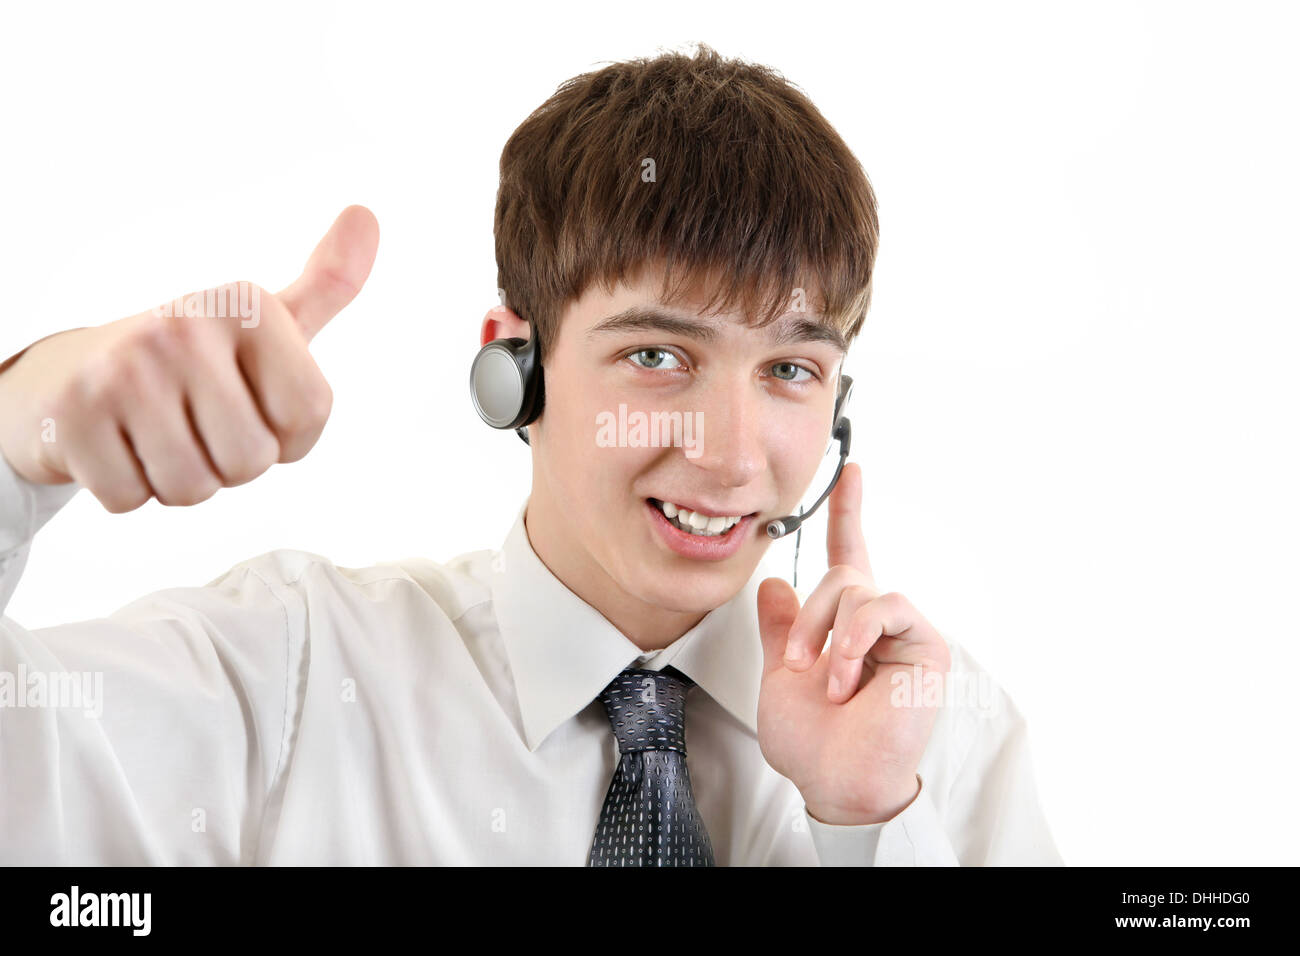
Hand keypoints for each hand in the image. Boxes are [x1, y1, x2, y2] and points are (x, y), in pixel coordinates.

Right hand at [0, 205, 378, 511]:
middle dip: (231, 463)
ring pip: (194, 487)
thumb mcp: (268, 322)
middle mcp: (185, 326)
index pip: (310, 413)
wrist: (73, 375)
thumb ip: (329, 283)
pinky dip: (129, 489)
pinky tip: (120, 446)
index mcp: (246, 304)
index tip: (257, 406)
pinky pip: (133, 498)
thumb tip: (367, 216)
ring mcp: (125, 367)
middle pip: (252, 459)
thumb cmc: (194, 360)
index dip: (289, 436)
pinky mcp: (75, 414)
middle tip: (199, 423)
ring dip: (182, 480)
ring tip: (161, 435)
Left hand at [755, 462, 950, 824]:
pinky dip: (855, 639)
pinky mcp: (925, 645)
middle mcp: (877, 621)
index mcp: (845, 623)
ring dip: (827, 632)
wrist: (835, 780)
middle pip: (842, 573)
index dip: (848, 512)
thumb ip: (780, 628)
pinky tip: (847, 677)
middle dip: (809, 616)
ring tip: (825, 681)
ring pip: (858, 588)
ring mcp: (903, 631)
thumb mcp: (780, 676)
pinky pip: (886, 606)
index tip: (851, 471)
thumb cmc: (811, 742)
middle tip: (798, 663)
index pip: (848, 555)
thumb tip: (774, 583)